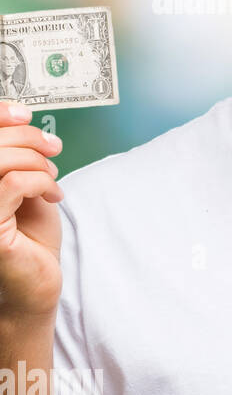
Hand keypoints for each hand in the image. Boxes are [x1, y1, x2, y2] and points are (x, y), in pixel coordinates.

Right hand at [0, 104, 63, 326]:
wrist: (36, 280)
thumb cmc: (28, 235)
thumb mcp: (22, 185)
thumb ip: (14, 156)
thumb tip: (21, 120)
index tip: (24, 115)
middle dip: (27, 138)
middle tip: (53, 148)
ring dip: (36, 162)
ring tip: (52, 177)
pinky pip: (14, 184)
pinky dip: (41, 182)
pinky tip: (53, 195)